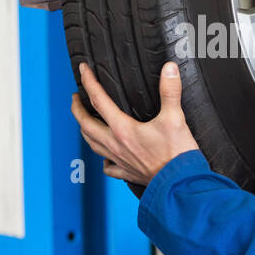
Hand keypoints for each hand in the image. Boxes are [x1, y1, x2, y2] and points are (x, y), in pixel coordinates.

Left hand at [71, 61, 199, 184]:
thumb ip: (170, 91)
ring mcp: (119, 160)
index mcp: (123, 129)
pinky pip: (108, 168)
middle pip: (86, 124)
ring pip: (92, 144)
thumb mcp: (175, 118)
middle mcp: (116, 145)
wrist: (179, 185)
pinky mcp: (128, 173)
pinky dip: (103, 161)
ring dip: (84, 131)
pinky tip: (104, 158)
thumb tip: (169, 70)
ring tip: (83, 123)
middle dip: (77, 109)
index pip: (99, 100)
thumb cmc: (176, 155)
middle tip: (75, 98)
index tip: (83, 71)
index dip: (89, 83)